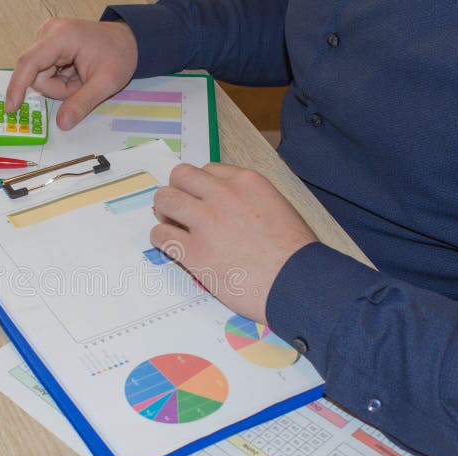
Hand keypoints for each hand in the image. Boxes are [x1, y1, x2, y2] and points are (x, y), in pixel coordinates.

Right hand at [6, 18, 137, 129]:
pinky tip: (76, 72)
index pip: (29, 63)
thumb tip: (62, 122)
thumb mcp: (106, 83)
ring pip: (41, 77)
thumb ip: (82, 103)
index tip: (12, 107)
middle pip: (37, 75)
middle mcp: (49, 33)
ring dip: (62, 85)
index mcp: (62, 37)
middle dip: (59, 88)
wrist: (127, 41)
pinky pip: (46, 73)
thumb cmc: (119, 54)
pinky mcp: (48, 45)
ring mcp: (47, 38)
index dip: (17, 86)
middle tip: (82, 84)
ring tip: (82, 77)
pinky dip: (62, 79)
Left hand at [151, 163, 317, 323]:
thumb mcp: (279, 208)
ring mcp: (206, 222)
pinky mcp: (193, 251)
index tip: (201, 200)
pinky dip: (161, 239)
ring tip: (172, 226)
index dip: (201, 186)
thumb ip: (249, 199)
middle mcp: (223, 195)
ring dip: (164, 212)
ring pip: (165, 200)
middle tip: (180, 210)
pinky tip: (171, 247)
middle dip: (177, 191)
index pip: (207, 170)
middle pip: (180, 176)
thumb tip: (229, 207)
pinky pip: (160, 235)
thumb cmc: (295, 254)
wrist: (296, 284)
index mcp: (246, 182)